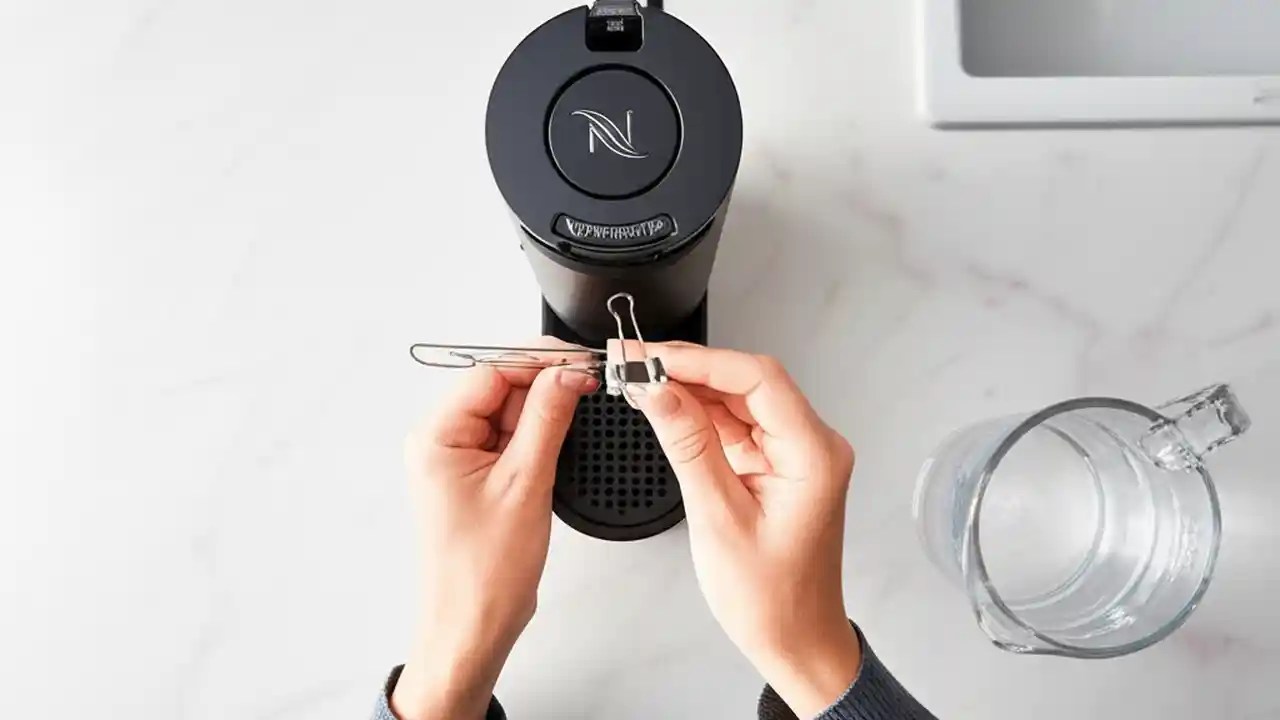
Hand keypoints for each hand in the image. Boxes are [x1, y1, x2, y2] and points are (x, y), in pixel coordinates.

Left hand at [393, 344, 597, 719]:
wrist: (473, 626)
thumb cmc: (483, 573)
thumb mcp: (526, 483)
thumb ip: (547, 418)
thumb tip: (567, 374)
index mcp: (436, 437)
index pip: (490, 372)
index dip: (537, 361)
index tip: (579, 361)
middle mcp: (439, 443)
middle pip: (498, 387)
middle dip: (543, 385)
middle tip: (588, 385)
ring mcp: (456, 461)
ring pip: (506, 412)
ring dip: (541, 412)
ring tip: (575, 421)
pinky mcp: (474, 478)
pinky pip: (507, 439)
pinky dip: (535, 436)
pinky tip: (557, 445)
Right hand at [630, 343, 859, 717]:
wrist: (794, 640)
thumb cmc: (771, 600)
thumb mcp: (718, 519)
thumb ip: (688, 446)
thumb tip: (658, 391)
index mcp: (813, 455)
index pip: (756, 379)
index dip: (699, 360)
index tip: (651, 356)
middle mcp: (811, 446)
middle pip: (747, 382)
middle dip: (687, 368)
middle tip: (632, 362)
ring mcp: (793, 454)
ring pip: (737, 400)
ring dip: (687, 388)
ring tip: (637, 380)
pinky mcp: (775, 464)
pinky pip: (735, 425)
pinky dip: (698, 415)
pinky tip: (664, 407)